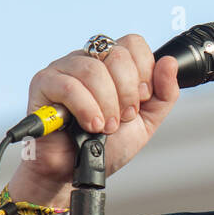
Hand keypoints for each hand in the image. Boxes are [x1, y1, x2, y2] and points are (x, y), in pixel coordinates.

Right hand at [9, 34, 179, 203]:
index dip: (143, 72)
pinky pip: (69, 86)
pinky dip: (86, 109)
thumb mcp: (146, 122)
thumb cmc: (107, 145)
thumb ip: (164, 94)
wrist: (77, 171)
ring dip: (106, 105)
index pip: (133, 43)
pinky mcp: (43, 83)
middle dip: (126, 94)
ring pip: (93, 70)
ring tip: (105, 127)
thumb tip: (170, 62)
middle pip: (117, 55)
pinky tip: (90, 125)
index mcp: (112, 63)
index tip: (140, 100)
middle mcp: (88, 59)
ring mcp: (64, 68)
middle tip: (121, 118)